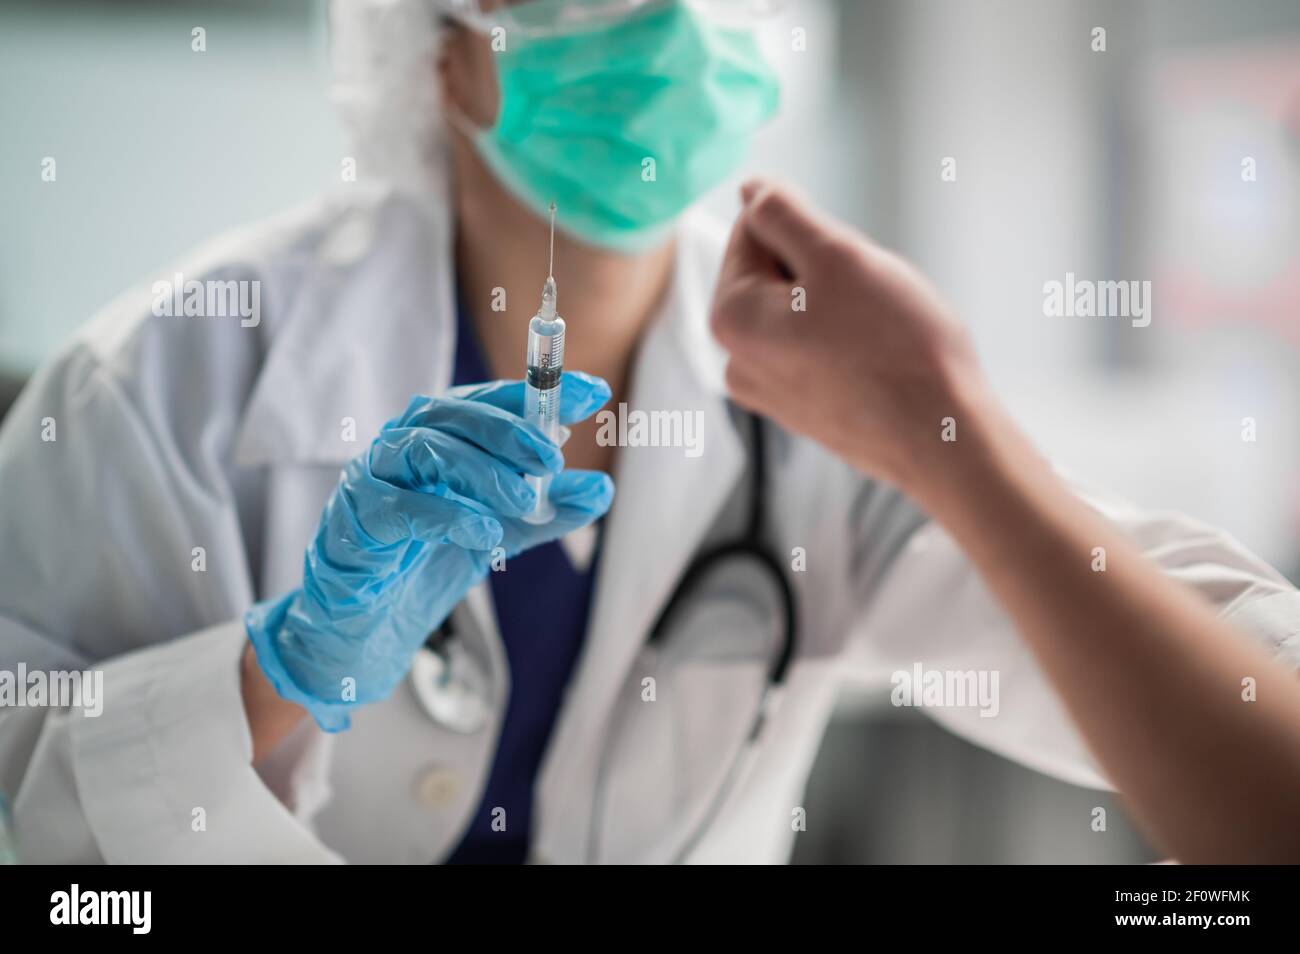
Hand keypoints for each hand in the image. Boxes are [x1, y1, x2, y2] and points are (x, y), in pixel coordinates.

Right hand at [244, 371, 612, 731]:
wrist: (369, 629)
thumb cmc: (426, 565)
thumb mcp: (503, 533)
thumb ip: (548, 511)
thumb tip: (601, 489)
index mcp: (437, 437)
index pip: (487, 401)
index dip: (536, 393)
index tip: (591, 393)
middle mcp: (401, 445)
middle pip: (451, 413)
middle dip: (508, 430)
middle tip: (552, 459)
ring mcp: (370, 478)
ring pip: (423, 448)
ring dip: (480, 470)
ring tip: (522, 501)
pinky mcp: (352, 521)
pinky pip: (396, 506)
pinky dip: (445, 515)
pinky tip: (485, 534)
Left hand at [709, 179, 989, 496]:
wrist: (942, 438)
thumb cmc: (895, 346)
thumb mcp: (837, 255)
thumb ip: (783, 213)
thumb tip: (751, 188)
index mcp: (729, 316)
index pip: (755, 229)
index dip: (810, 230)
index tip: (848, 264)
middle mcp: (736, 358)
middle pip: (776, 271)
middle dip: (824, 269)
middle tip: (869, 298)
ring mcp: (768, 390)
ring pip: (802, 309)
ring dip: (840, 302)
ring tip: (877, 332)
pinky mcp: (803, 410)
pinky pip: (819, 348)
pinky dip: (848, 340)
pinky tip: (879, 360)